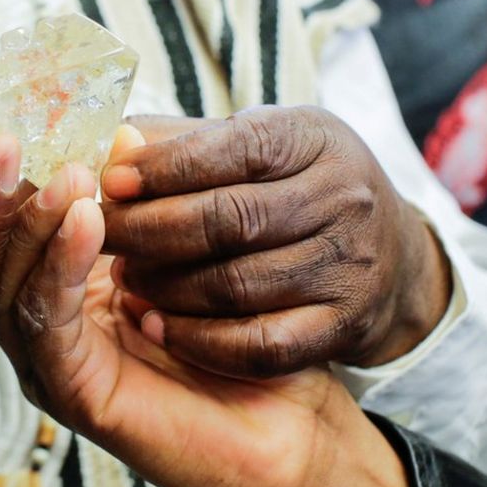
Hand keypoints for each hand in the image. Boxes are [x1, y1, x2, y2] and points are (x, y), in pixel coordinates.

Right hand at [0, 162, 412, 486]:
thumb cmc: (241, 326)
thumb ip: (151, 199)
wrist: (289, 419)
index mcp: (59, 280)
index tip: (0, 111)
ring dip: (31, 222)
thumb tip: (119, 131)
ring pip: (13, 284)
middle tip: (6, 132)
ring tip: (63, 170)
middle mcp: (42, 319)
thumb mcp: (191, 245)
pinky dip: (61, 268)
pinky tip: (86, 219)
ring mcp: (50, 359)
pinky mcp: (72, 394)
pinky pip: (51, 325)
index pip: (2, 219)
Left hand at [100, 106, 450, 376]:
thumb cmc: (292, 187)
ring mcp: (347, 268)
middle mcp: (341, 198)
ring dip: (164, 287)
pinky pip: (260, 347)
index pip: (234, 147)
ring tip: (124, 279)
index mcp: (312, 138)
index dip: (165, 167)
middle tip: (97, 237)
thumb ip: (180, 141)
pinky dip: (198, 341)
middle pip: (229, 220)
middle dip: (148, 231)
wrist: (389, 254)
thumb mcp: (254, 143)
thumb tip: (112, 143)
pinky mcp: (342, 328)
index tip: (110, 182)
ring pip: (235, 286)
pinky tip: (156, 326)